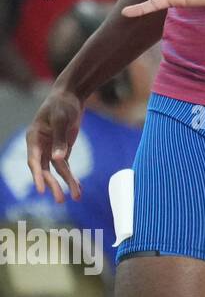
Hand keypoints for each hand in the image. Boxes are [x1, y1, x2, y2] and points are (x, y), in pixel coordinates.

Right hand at [26, 85, 84, 201]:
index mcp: (34, 138)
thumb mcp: (62, 119)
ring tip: (75, 197)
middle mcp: (40, 146)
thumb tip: (57, 160)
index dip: (37, 177)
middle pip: (44, 169)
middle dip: (53, 185)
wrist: (70, 96)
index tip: (41, 190)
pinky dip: (71, 176)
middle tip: (60, 200)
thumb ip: (60, 140)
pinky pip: (65, 166)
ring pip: (56, 170)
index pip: (34, 161)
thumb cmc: (63, 105)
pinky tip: (78, 187)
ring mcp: (50, 148)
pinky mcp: (61, 149)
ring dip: (65, 183)